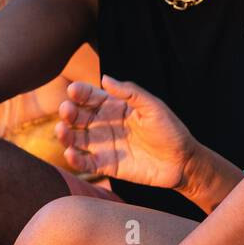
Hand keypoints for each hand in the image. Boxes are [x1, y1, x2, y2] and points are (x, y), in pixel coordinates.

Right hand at [56, 76, 195, 189]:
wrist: (182, 161)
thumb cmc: (169, 130)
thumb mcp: (153, 107)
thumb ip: (130, 93)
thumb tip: (105, 79)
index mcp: (115, 107)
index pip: (91, 97)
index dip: (81, 92)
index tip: (73, 90)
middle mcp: (105, 124)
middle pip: (79, 116)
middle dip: (69, 112)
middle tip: (66, 110)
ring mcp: (104, 145)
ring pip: (77, 139)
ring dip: (66, 134)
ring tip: (62, 130)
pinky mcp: (106, 165)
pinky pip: (86, 162)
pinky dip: (75, 159)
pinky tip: (70, 154)